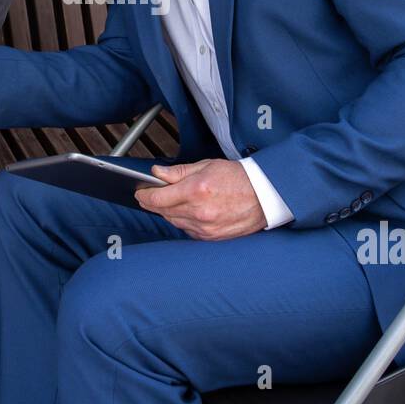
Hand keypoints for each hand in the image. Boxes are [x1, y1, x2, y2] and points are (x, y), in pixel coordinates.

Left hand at [134, 159, 266, 240]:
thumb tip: (157, 174)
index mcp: (196, 190)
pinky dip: (182, 222)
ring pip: (174, 222)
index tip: (140, 192)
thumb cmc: (237, 178)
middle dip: (153, 203)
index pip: (158, 197)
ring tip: (167, 203)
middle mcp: (199, 212)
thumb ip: (178, 172)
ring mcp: (205, 228)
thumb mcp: (207, 166)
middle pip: (163, 211)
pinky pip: (187, 230)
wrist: (264, 196)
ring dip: (167, 213)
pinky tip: (184, 213)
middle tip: (147, 197)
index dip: (145, 195)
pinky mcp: (211, 237)